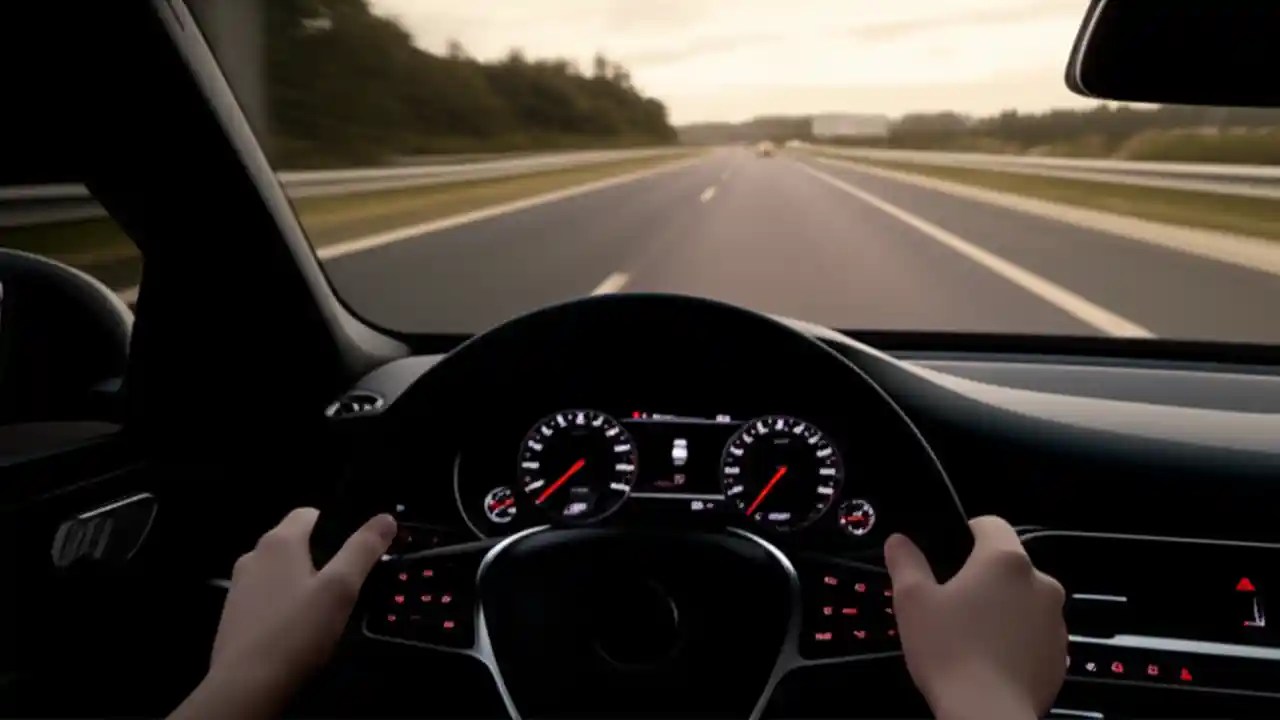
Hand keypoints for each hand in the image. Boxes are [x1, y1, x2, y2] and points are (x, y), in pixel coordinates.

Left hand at [170, 508, 395, 719]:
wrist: (245, 686)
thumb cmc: (296, 632)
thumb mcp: (340, 589)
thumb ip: (363, 549)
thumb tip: (385, 518)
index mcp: (279, 542)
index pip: (309, 513)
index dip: (336, 526)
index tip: (355, 552)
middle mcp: (253, 556)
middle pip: (295, 543)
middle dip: (321, 558)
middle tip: (345, 586)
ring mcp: (239, 587)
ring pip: (280, 572)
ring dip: (301, 583)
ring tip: (323, 611)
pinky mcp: (233, 615)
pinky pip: (266, 597)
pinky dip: (283, 605)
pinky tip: (297, 630)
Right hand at [885, 516, 1065, 719]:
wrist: (987, 713)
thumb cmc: (948, 650)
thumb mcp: (912, 601)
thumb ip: (906, 562)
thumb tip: (899, 540)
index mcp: (1005, 560)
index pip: (990, 524)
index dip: (967, 533)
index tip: (948, 557)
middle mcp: (1041, 582)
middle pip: (1008, 566)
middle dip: (984, 578)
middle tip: (952, 604)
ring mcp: (1056, 620)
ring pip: (1025, 601)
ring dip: (1004, 609)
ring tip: (973, 637)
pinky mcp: (1061, 655)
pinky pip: (1035, 634)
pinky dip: (1017, 640)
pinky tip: (993, 661)